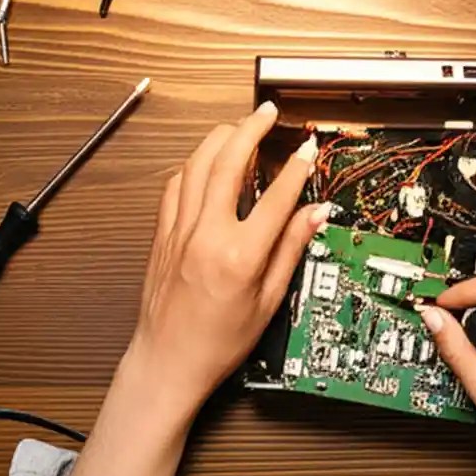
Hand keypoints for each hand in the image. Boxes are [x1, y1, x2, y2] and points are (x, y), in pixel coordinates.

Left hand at [69, 101, 330, 475]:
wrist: (167, 362)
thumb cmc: (217, 343)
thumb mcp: (268, 302)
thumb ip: (291, 250)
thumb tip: (314, 214)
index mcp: (239, 255)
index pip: (276, 196)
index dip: (297, 168)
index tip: (308, 149)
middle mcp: (206, 235)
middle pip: (229, 161)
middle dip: (251, 129)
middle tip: (267, 113)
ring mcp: (179, 231)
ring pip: (197, 164)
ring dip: (219, 139)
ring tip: (239, 127)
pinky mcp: (162, 234)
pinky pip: (175, 186)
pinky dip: (192, 166)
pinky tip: (205, 162)